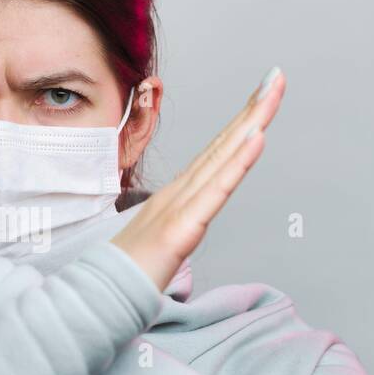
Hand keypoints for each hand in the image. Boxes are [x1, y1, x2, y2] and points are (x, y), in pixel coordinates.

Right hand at [111, 69, 284, 289]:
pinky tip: (257, 138)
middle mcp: (179, 194)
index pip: (216, 154)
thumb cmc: (124, 273)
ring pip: (222, 159)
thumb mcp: (159, 242)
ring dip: (250, 122)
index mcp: (177, 197)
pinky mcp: (181, 229)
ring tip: (271, 92)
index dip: (241, 122)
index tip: (262, 95)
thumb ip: (174, 227)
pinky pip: (216, 192)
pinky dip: (238, 163)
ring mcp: (180, 208)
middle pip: (223, 146)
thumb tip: (186, 221)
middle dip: (253, 109)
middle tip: (276, 76)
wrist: (97, 298)